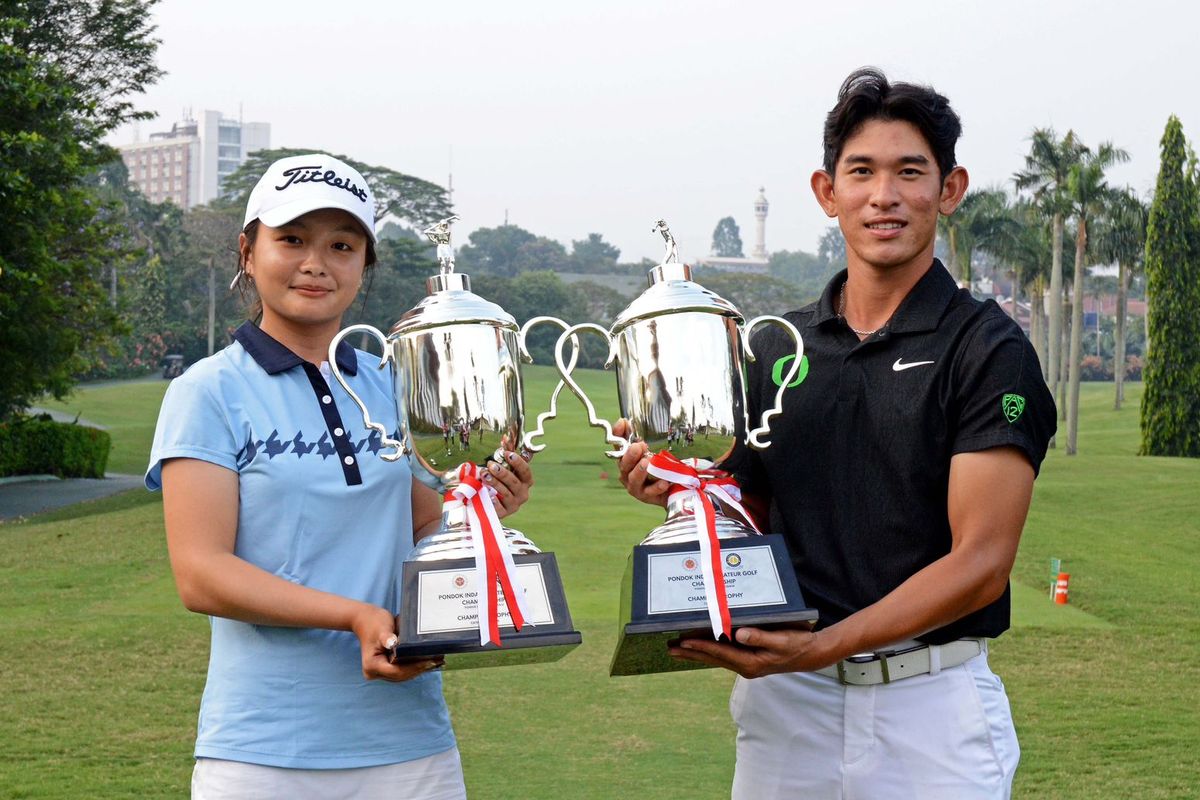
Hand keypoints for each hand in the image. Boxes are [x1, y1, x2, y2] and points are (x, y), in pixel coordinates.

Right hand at [351, 605, 442, 680]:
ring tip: (438, 661)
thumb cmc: (373, 622)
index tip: (430, 661)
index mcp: (372, 666)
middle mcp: (374, 673)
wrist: (365, 620)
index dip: (414, 667)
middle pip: (402, 675)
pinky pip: (403, 670)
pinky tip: (429, 661)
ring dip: (420, 668)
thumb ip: (386, 637)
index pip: (397, 671)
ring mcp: (380, 672)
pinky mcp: (387, 668)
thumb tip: (392, 643)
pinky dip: (415, 666)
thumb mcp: (381, 628)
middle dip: (420, 668)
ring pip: (404, 675)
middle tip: (439, 660)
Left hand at [485, 450, 532, 518]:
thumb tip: (506, 437)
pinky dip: (494, 501)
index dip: (518, 462)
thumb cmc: (498, 482)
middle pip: (515, 482)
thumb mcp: (502, 468)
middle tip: (491, 465)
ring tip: (484, 475)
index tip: (508, 454)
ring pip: (506, 493)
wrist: (487, 503)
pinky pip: (499, 507)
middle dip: (503, 472)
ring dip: (495, 483)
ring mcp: (514, 504)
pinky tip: (488, 495)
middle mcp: (522, 493)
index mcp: (525, 481)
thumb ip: (505, 455)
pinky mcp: (504, 514)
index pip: (526, 471)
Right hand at [613, 419, 669, 507]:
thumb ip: (640, 436)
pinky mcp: (646, 496)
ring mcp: (635, 486)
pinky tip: (664, 482)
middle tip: (638, 446)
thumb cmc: (659, 467)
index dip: (618, 433)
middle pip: (623, 464)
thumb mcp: (653, 449)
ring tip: (647, 462)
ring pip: (633, 479)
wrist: (672, 489)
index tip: (623, 423)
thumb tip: (627, 421)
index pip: (618, 444)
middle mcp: (627, 472)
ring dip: (640, 470)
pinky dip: (656, 486)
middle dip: (630, 455)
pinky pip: (650, 492)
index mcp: (626, 459)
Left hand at [668, 626, 832, 678]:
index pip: (720, 653)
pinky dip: (710, 650)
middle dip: (691, 652)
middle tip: (670, 648)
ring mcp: (747, 664)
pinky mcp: (749, 660)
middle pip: (712, 658)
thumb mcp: (782, 639)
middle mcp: (746, 666)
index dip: (701, 646)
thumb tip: (739, 634)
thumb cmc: (798, 645)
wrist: (811, 654)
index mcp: (751, 663)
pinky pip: (724, 655)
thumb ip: (760, 637)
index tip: (684, 641)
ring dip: (697, 652)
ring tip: (678, 648)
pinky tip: (702, 647)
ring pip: (716, 658)